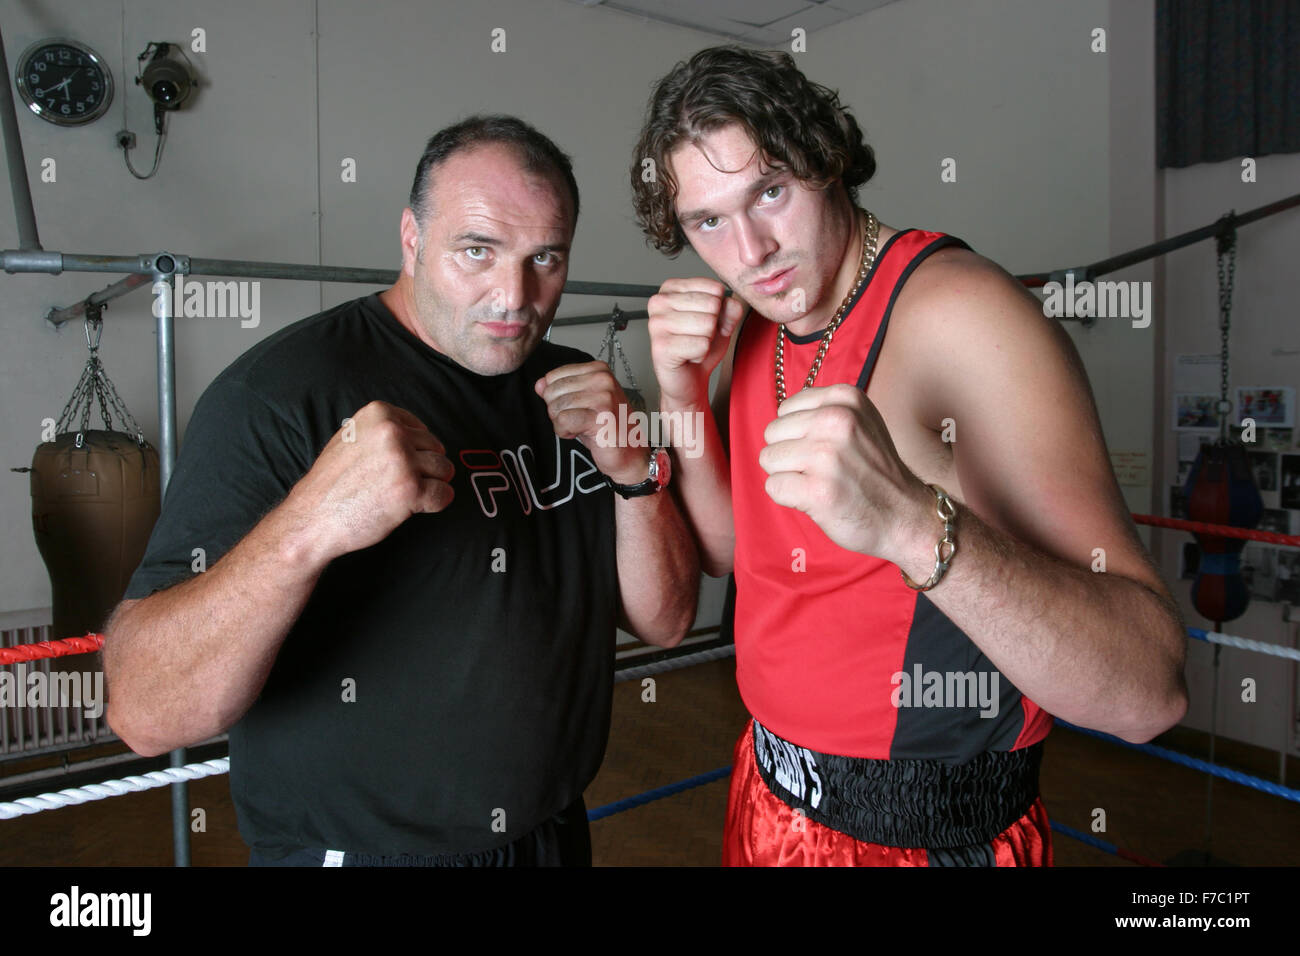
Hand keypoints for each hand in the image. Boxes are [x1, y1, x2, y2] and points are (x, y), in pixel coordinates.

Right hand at [283, 400, 454, 559]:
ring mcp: (403, 460)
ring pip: (444, 470)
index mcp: (379, 413)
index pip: (422, 430)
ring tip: (401, 495)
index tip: (394, 467)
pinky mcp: (411, 489)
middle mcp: (393, 431)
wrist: (312, 518)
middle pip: (436, 448)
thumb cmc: (332, 484)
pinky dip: (434, 504)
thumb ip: (383, 431)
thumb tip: (421, 436)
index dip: (413, 452)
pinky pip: (444, 495)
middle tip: (395, 485)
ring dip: (430, 486)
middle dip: (423, 469)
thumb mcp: (352, 437)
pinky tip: (411, 508)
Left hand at [535, 362, 645, 483]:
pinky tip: (581, 434)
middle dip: (557, 411)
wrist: (629, 454)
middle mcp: (603, 379)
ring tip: (581, 428)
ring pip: (556, 407)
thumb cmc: (606, 428)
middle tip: (577, 421)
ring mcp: (604, 397)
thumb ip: (559, 390)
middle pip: (552, 391)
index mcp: (598, 370)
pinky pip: (563, 420)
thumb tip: (539, 384)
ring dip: (562, 424)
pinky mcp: (601, 416)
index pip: (553, 376)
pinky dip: (565, 432)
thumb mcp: (580, 403)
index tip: (575, 408)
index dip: (556, 397)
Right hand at [647, 277, 747, 406]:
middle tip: (698, 336)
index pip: (714, 288)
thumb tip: (731, 303)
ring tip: (692, 346)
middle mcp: (659, 302)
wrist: (689, 378)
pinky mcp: (661, 346)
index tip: (705, 321)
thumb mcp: (721, 321)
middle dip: (713, 326)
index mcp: (671, 289)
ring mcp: (657, 324)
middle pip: (711, 305)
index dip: (719, 309)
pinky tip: (688, 356)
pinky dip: (701, 354)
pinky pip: (701, 345)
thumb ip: (730, 308)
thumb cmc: (699, 346)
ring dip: (707, 341)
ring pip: (707, 325)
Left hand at [758, 384, 927, 557]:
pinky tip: (817, 499)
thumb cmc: (874, 471)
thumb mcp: (861, 421)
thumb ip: (823, 410)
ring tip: (820, 482)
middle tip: (822, 470)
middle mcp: (836, 421)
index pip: (785, 410)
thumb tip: (780, 417)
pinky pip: (773, 487)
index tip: (826, 449)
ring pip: (768, 459)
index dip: (797, 434)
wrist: (905, 516)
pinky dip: (789, 498)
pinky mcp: (818, 490)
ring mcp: (827, 456)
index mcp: (845, 398)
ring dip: (788, 476)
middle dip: (789, 455)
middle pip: (772, 433)